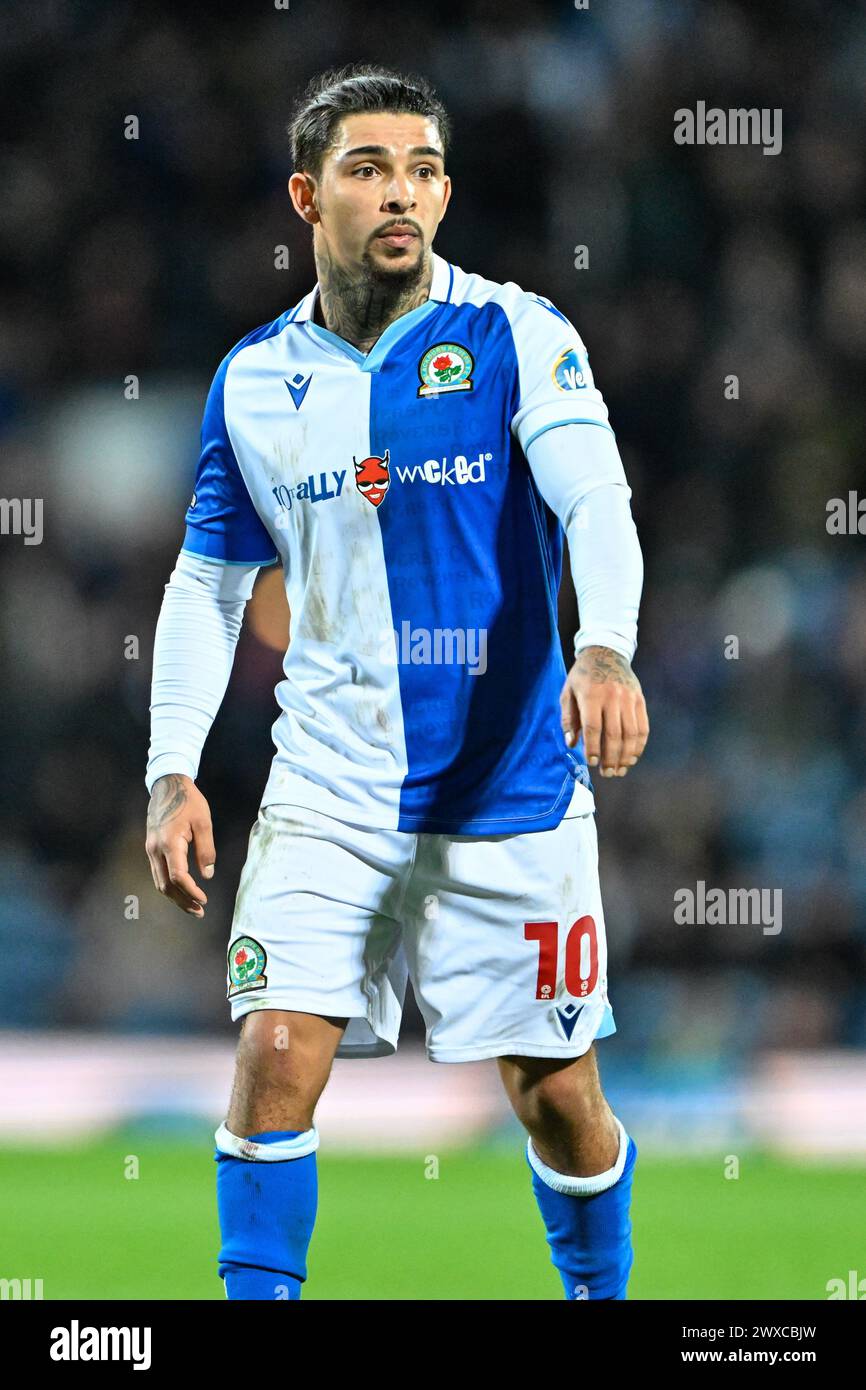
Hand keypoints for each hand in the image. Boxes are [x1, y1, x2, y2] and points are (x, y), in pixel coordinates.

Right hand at [145, 774, 215, 916]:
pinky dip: (169, 886)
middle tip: (199, 911)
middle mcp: (155, 849)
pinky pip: (158, 873)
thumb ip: (206, 850)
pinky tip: (182, 891)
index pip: (178, 877)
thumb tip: (207, 875)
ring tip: (192, 906)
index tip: (204, 899)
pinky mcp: (151, 847)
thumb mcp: (203, 823)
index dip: (191, 892)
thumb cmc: (189, 801)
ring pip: (159, 882)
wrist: (167, 785)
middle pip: (165, 885)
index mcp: (169, 843)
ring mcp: (150, 849)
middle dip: (182, 901)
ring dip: (175, 897)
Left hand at [560, 645, 648, 777]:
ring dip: (626, 756)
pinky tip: (632, 757)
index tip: (591, 763)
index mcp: (591, 695)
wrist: (606, 652)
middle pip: (614, 734)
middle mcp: (612, 697)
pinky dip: (639, 745)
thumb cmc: (582, 676)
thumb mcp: (568, 692)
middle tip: (607, 773)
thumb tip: (572, 743)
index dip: (592, 747)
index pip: (593, 727)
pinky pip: (643, 727)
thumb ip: (569, 718)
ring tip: (620, 770)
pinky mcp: (640, 700)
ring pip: (631, 734)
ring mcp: (629, 698)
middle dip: (611, 758)